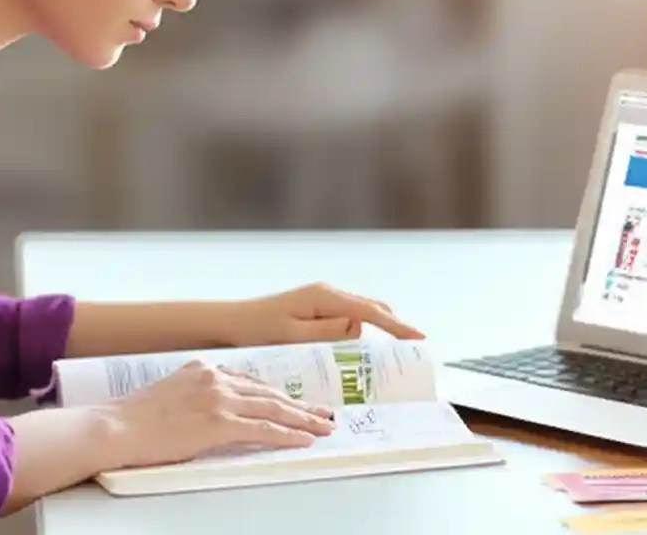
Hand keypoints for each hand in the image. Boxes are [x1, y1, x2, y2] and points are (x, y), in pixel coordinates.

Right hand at [103, 360, 335, 468]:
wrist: (114, 427)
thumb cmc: (135, 418)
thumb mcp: (172, 391)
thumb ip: (199, 393)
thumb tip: (216, 408)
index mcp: (206, 368)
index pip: (251, 382)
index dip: (277, 395)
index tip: (294, 402)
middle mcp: (216, 378)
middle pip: (269, 393)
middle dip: (300, 405)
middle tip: (323, 412)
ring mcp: (219, 399)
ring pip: (273, 409)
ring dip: (303, 419)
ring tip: (323, 427)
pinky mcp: (218, 423)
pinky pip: (263, 429)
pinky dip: (287, 435)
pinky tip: (303, 439)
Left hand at [228, 283, 424, 345]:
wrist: (227, 323)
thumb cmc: (254, 331)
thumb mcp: (292, 336)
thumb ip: (327, 333)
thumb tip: (358, 328)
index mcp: (324, 298)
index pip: (370, 312)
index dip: (397, 326)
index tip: (418, 338)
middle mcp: (327, 294)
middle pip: (372, 308)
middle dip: (394, 325)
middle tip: (413, 347)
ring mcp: (321, 300)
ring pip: (361, 312)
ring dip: (378, 328)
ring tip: (393, 352)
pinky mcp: (315, 309)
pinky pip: (347, 318)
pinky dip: (360, 330)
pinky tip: (361, 348)